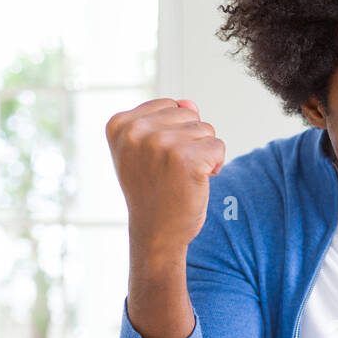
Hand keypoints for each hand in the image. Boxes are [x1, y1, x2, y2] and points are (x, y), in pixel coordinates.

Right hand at [106, 97, 225, 264]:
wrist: (156, 234)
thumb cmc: (153, 192)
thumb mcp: (147, 151)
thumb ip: (165, 120)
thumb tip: (189, 102)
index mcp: (119, 124)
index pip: (169, 105)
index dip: (173, 133)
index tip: (157, 160)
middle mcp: (136, 131)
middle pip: (189, 114)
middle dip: (190, 141)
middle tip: (172, 172)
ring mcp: (160, 143)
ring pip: (206, 129)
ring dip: (202, 155)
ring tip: (182, 178)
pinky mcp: (186, 159)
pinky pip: (218, 146)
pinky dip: (215, 165)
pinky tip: (197, 183)